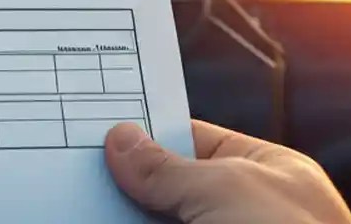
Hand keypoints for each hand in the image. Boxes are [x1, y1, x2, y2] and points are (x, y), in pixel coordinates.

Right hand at [105, 120, 350, 223]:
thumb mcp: (225, 190)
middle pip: (174, 190)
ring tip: (80, 205)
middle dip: (132, 184)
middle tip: (82, 173)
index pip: (197, 141)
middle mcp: (248, 213)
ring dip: (125, 216)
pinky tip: (97, 222)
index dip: (150, 136)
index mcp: (270, 173)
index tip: (102, 134)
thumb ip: (169, 169)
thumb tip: (124, 142)